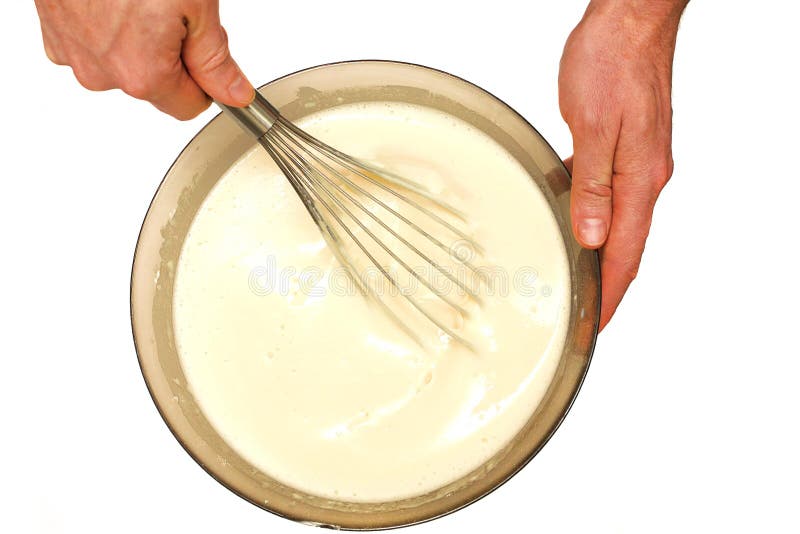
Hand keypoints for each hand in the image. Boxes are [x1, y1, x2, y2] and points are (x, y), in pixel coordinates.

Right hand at [34, 0, 253, 118]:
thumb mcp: (196, 7)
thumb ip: (215, 60)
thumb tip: (235, 94)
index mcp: (142, 74)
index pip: (189, 106)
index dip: (204, 80)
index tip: (204, 52)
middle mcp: (102, 73)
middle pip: (154, 86)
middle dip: (170, 56)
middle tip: (171, 11)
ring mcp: (72, 52)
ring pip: (122, 64)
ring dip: (136, 40)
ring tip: (140, 0)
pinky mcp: (53, 31)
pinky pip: (91, 44)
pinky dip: (105, 25)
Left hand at [559, 0, 685, 329]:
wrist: (631, 18)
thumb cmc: (613, 61)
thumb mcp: (593, 127)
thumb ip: (593, 185)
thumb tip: (594, 237)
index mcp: (640, 179)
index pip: (627, 254)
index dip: (611, 295)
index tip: (594, 325)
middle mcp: (646, 176)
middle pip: (627, 245)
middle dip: (608, 284)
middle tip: (585, 314)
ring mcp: (639, 161)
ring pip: (620, 221)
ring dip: (602, 253)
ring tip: (580, 280)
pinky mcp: (628, 145)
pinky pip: (612, 193)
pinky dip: (596, 216)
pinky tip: (576, 219)